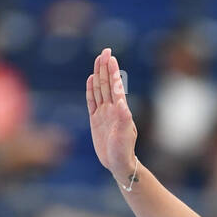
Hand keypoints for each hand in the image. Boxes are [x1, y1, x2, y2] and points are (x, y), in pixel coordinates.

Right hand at [86, 48, 137, 181]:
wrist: (119, 165)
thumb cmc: (124, 152)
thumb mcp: (124, 137)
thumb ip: (123, 119)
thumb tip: (122, 103)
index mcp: (120, 111)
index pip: (115, 86)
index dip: (113, 71)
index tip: (111, 57)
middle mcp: (112, 109)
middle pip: (107, 84)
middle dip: (106, 67)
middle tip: (105, 51)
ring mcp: (104, 114)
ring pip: (100, 89)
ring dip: (99, 74)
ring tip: (99, 59)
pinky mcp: (96, 120)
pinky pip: (92, 101)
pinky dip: (91, 90)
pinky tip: (91, 79)